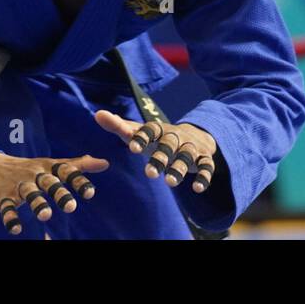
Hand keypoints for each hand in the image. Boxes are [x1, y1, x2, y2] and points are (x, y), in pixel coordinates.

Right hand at [0, 152, 108, 234]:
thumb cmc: (34, 168)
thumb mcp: (55, 165)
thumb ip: (78, 166)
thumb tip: (106, 163)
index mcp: (49, 168)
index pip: (66, 172)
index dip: (78, 182)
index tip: (90, 193)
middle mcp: (36, 176)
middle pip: (48, 183)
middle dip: (59, 194)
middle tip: (71, 207)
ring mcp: (19, 186)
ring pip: (29, 194)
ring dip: (37, 204)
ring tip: (46, 216)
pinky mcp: (4, 197)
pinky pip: (7, 207)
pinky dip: (10, 218)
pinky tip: (16, 229)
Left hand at [94, 110, 217, 192]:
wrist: (195, 136)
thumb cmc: (159, 138)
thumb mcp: (141, 132)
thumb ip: (120, 126)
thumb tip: (97, 114)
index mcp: (159, 129)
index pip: (151, 129)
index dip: (142, 138)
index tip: (131, 148)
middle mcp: (176, 137)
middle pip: (169, 144)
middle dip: (161, 157)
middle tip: (149, 174)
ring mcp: (191, 147)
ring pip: (187, 156)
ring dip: (179, 168)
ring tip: (169, 182)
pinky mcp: (204, 158)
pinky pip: (206, 167)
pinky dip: (203, 177)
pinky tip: (197, 188)